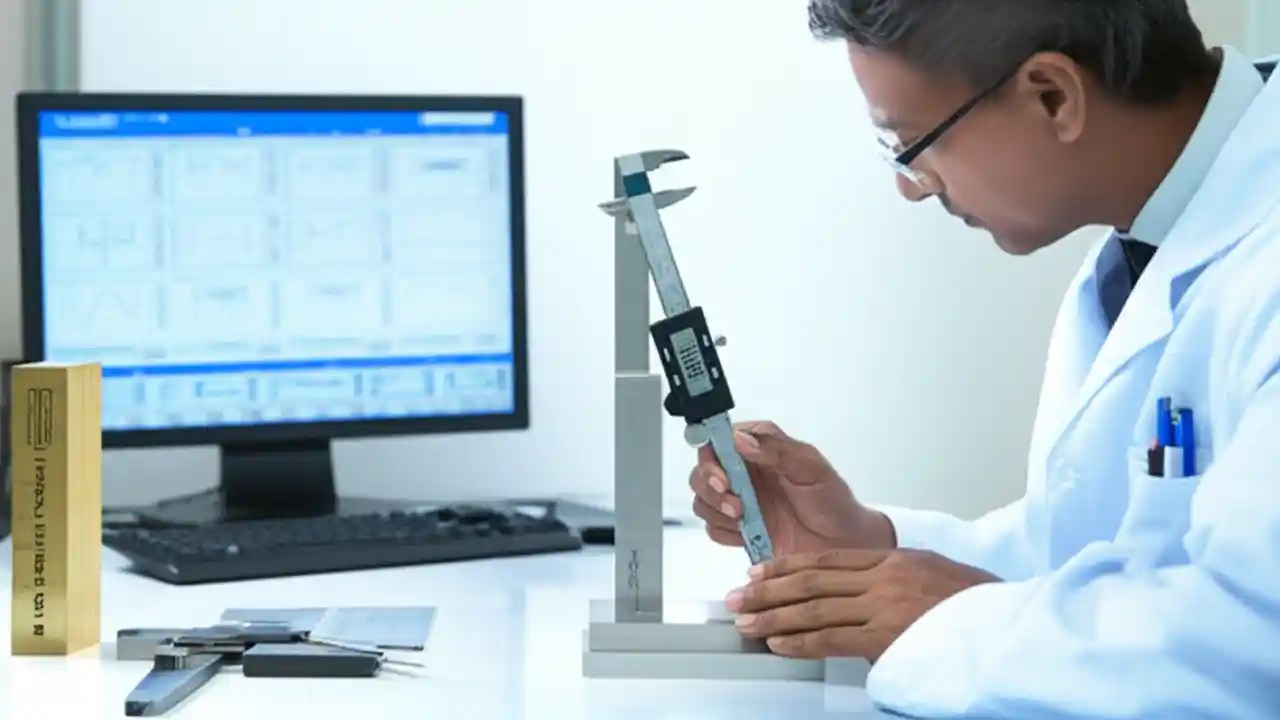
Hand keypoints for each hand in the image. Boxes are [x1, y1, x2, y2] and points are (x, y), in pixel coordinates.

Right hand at [688, 420, 894, 554]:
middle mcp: (745, 473)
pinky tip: (744, 534)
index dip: (711, 456)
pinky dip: (723, 532)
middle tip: (734, 502)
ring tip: (742, 518)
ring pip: (702, 500)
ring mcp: (739, 502)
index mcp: (760, 449)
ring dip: (715, 510)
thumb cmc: (832, 501)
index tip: (722, 474)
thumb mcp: (811, 467)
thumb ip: (777, 449)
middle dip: (710, 487)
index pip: (718, 440)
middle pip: (701, 471)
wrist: (844, 544)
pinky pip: (713, 529)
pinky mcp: (738, 530)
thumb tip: (741, 440)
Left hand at [724, 548, 999, 661]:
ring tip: (745, 621)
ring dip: (773, 615)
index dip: (787, 566)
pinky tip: (777, 642)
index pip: (827, 560)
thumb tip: (870, 591)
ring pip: (813, 608)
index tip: (760, 570)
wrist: (1011, 623)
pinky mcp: (886, 636)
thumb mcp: (936, 573)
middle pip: (810, 581)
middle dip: (768, 589)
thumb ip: (898, 578)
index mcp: (893, 559)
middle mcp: (881, 577)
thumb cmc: (980, 602)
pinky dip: (800, 641)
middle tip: (738, 596)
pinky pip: (832, 638)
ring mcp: (882, 606)